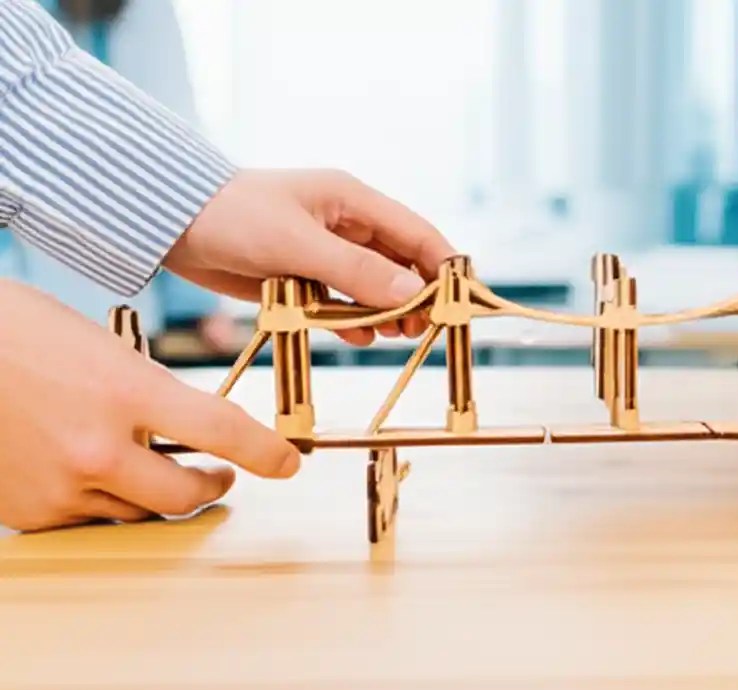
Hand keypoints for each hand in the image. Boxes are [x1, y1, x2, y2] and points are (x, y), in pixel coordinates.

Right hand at [0, 280, 298, 532]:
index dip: (266, 452)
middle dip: (210, 485)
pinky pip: (86, 519)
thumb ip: (145, 389)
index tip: (286, 463)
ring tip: (144, 460)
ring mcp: (60, 486)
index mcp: (125, 391)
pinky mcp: (28, 511)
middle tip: (218, 474)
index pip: (222, 430)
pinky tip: (83, 466)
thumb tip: (182, 423)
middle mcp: (97, 448)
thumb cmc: (12, 331)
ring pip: (137, 510)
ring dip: (151, 491)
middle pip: (185, 493)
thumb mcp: (99, 346)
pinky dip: (97, 499)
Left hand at [165, 169, 456, 345]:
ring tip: (390, 334)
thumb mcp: (297, 243)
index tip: (462, 299)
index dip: (443, 266)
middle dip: (415, 295)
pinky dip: (351, 319)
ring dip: (384, 311)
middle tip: (421, 328)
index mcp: (352, 200)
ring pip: (372, 285)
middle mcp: (344, 224)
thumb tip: (411, 293)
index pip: (417, 233)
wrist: (169, 224)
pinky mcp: (301, 275)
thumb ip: (355, 270)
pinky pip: (340, 301)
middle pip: (400, 263)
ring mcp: (323, 251)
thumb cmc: (231, 216)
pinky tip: (356, 335)